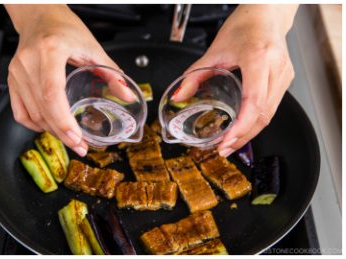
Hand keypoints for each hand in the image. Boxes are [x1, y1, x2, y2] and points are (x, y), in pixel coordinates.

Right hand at [5, 4, 125, 155]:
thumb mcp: (92, 46)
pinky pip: (19, 111)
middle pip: (42, 108)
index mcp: (49, 51)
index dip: (63, 120)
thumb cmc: (63, 27)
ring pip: (32, 113)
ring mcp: (17, 72)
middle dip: (62, 132)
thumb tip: (127, 96)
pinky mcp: (12, 79)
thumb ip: (111, 72)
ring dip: (51, 130)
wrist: (39, 17)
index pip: (52, 93)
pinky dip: (34, 124)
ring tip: (69, 138)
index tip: (76, 137)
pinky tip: (48, 127)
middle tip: (80, 146)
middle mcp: (29, 62)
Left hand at [173, 5, 297, 156]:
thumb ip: (194, 75)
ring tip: (229, 144)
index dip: (241, 125)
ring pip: (270, 114)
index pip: (253, 100)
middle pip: (263, 113)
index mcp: (258, 57)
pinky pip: (272, 107)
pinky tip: (242, 129)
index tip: (226, 139)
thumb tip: (178, 97)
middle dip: (243, 135)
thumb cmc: (244, 26)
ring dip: (250, 132)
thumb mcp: (214, 50)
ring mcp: (284, 74)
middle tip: (223, 148)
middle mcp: (276, 68)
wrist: (266, 15)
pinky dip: (256, 121)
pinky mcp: (286, 79)